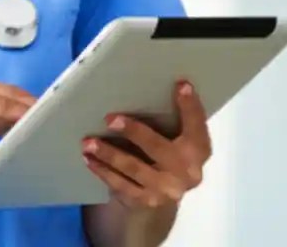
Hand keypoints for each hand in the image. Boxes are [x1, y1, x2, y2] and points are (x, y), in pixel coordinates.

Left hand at [82, 81, 211, 209]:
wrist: (164, 199)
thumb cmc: (168, 155)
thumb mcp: (178, 140)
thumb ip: (173, 120)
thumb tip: (149, 87)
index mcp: (198, 150)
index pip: (196, 126)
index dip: (190, 106)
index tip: (181, 85)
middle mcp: (186, 172)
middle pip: (158, 148)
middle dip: (134, 132)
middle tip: (109, 119)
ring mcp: (166, 189)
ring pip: (133, 168)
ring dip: (108, 154)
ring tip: (88, 142)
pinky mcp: (145, 201)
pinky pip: (120, 184)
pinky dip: (103, 171)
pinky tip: (89, 159)